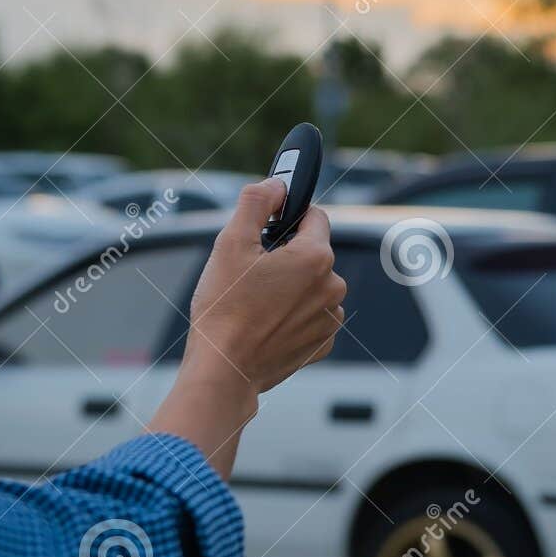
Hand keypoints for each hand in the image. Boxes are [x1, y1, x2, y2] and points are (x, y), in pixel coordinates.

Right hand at [149, 178, 345, 476]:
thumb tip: (276, 185)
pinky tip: (264, 324)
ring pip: (311, 285)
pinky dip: (291, 316)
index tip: (266, 230)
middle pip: (312, 253)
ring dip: (289, 287)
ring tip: (254, 302)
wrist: (223, 371)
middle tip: (251, 273)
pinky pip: (310, 316)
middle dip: (285, 256)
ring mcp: (330, 318)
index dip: (286, 219)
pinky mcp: (321, 344)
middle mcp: (333, 287)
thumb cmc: (223, 309)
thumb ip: (256, 202)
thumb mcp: (230, 242)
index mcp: (316, 257)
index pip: (313, 216)